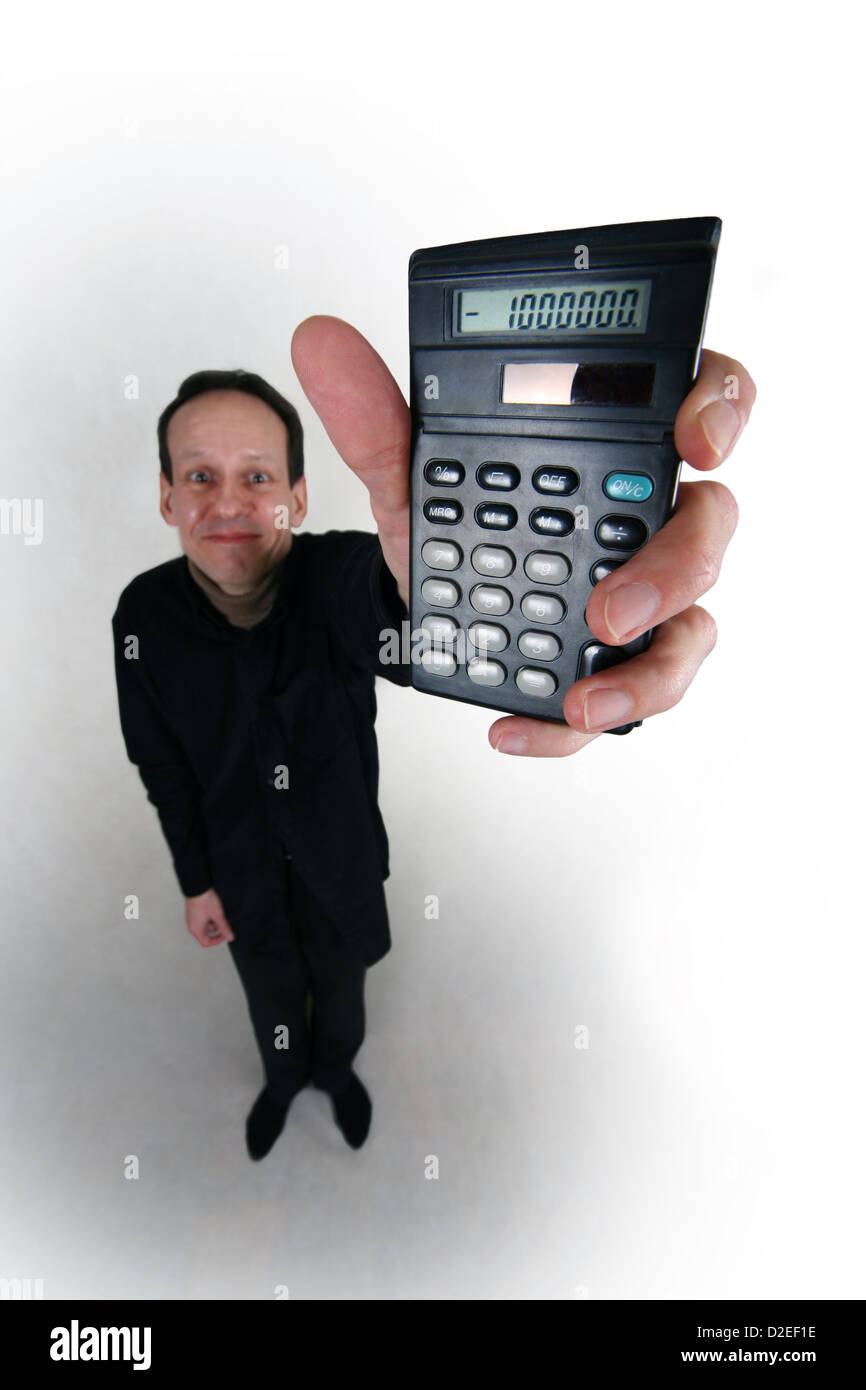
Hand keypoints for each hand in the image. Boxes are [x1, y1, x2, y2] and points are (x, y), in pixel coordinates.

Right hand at [185, 888, 234, 946]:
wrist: (197, 886)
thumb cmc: (204, 900)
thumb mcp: (217, 915)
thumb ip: (224, 928)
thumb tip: (230, 937)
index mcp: (196, 930)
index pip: (206, 943)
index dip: (217, 941)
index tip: (224, 935)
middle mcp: (192, 926)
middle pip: (205, 935)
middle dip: (216, 931)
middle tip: (224, 925)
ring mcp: (192, 918)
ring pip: (204, 927)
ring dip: (213, 924)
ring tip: (221, 915)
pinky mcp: (193, 912)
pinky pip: (202, 920)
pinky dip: (209, 918)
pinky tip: (215, 910)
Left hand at [290, 318, 754, 756]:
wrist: (431, 607)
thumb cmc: (458, 528)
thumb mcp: (414, 478)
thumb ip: (379, 417)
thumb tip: (321, 342)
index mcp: (617, 453)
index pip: (703, 406)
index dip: (719, 411)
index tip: (693, 439)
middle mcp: (651, 522)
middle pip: (710, 526)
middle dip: (676, 568)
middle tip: (611, 606)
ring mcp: (651, 598)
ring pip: (693, 627)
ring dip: (647, 671)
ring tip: (580, 699)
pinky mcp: (625, 665)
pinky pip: (626, 699)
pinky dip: (569, 727)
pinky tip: (510, 728)